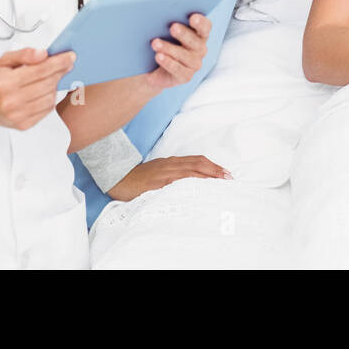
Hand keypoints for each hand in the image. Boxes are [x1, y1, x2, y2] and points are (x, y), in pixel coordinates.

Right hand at [0, 47, 74, 129]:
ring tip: (49, 78)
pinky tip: (42, 92)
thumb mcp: (3, 61)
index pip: (41, 70)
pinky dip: (49, 99)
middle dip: (60, 72)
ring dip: (54, 86)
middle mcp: (11, 101)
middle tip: (65, 64)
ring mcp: (18, 115)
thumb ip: (24, 54)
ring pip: (50, 97)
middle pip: (47, 84)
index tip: (70, 57)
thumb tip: (43, 53)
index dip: (58, 62)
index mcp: (6, 83)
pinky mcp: (23, 125)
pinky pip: (46, 110)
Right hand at [106, 154, 230, 201]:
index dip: (213, 166)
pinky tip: (200, 188)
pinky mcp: (159, 182)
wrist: (118, 177)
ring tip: (220, 182)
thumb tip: (190, 182)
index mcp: (172, 162)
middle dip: (216, 170)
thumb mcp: (158, 172)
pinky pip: (178, 182)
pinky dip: (191, 183)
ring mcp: (165, 172)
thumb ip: (173, 174)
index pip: (197, 160)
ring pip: (192, 171)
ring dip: (208, 176)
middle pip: (198, 163)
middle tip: (229, 178)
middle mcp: (171, 164)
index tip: (225, 173)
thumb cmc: (139, 177)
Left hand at [143, 14, 210, 91]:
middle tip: (172, 27)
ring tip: (156, 43)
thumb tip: (159, 15)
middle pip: (195, 41)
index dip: (201, 22)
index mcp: (199, 35)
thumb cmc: (163, 43)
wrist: (153, 69)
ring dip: (170, 48)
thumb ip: (168, 24)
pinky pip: (178, 70)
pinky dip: (168, 62)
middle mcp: (200, 49)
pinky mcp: (186, 76)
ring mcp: (194, 64)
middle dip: (184, 34)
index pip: (206, 27)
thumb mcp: (165, 32)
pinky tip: (158, 56)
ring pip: (185, 56)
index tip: (192, 17)